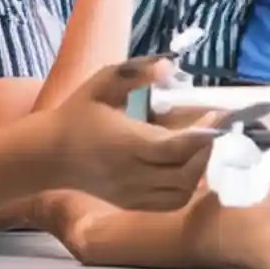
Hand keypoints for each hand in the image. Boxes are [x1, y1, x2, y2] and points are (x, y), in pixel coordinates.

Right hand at [48, 56, 218, 211]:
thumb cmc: (78, 112)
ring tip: (207, 147)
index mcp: (127, 143)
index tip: (221, 116)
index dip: (204, 134)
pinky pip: (170, 202)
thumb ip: (136, 72)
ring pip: (182, 192)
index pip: (176, 147)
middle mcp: (132, 173)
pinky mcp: (132, 204)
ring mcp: (132, 193)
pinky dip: (189, 187)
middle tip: (220, 130)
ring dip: (202, 170)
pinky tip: (192, 166)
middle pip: (185, 173)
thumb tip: (170, 65)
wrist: (48, 154)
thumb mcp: (103, 82)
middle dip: (210, 152)